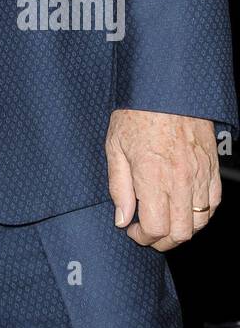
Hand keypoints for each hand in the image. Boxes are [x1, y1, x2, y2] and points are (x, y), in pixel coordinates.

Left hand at [105, 108, 221, 249]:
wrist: (165, 87)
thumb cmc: (136, 112)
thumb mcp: (114, 146)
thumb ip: (118, 187)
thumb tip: (122, 218)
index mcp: (153, 176)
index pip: (155, 228)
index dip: (142, 237)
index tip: (132, 230)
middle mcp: (180, 179)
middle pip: (180, 232)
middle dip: (162, 240)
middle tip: (147, 232)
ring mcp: (200, 174)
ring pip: (200, 222)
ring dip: (181, 229)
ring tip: (165, 221)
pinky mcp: (213, 167)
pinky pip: (214, 202)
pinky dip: (201, 213)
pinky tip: (185, 207)